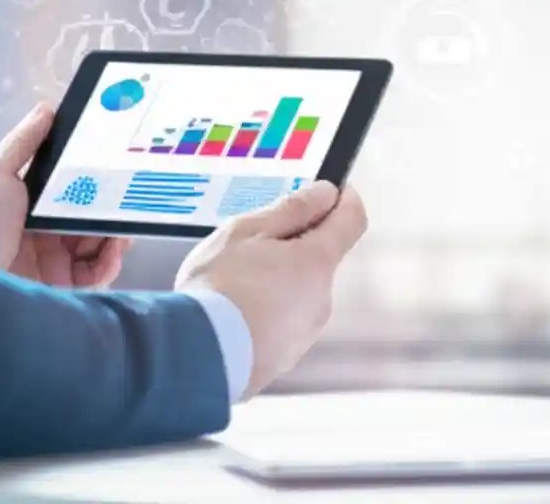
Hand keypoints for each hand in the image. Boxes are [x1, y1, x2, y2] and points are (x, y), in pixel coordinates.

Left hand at [0, 103, 129, 287]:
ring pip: (98, 244)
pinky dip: (111, 261)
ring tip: (124, 227)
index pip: (68, 189)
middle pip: (88, 216)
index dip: (92, 180)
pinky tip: (114, 250)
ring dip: (116, 234)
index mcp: (25, 205)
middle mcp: (41, 233)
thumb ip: (23, 142)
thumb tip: (47, 108)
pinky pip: (98, 273)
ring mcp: (53, 262)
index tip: (113, 167)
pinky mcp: (63, 288)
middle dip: (111, 208)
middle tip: (129, 199)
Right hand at [175, 181, 366, 398]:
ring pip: (297, 292)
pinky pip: (281, 323)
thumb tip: (325, 193)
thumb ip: (291, 209)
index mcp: (317, 262)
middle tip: (250, 244)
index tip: (329, 190)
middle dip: (292, 246)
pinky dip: (264, 314)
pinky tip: (231, 315)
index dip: (343, 200)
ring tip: (231, 286)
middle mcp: (322, 299)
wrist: (197, 359)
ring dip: (275, 281)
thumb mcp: (247, 232)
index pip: (352, 220)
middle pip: (319, 258)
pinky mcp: (286, 357)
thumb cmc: (218, 290)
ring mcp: (306, 332)